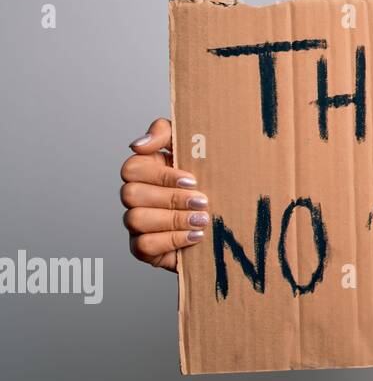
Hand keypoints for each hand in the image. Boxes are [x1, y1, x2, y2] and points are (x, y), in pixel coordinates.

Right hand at [120, 117, 208, 271]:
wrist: (232, 214)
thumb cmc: (211, 176)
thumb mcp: (195, 146)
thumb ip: (165, 132)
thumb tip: (138, 144)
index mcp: (145, 170)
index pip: (132, 168)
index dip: (161, 175)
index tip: (192, 180)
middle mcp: (135, 196)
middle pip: (131, 194)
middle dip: (171, 198)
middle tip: (203, 202)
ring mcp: (136, 222)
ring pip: (136, 219)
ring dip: (174, 219)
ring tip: (202, 220)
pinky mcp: (143, 248)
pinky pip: (144, 246)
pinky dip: (172, 240)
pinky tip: (196, 236)